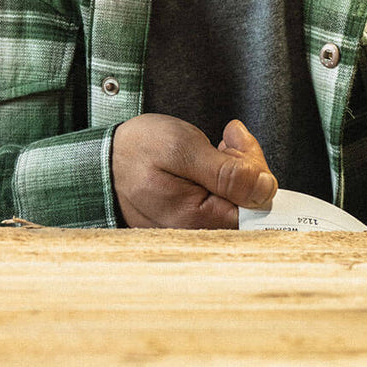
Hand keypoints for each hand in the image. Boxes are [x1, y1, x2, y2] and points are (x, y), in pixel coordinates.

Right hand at [111, 114, 277, 227]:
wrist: (100, 162)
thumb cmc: (136, 152)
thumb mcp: (181, 148)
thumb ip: (226, 172)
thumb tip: (266, 189)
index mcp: (200, 220)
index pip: (257, 204)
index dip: (255, 169)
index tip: (236, 140)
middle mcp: (201, 233)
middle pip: (251, 203)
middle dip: (248, 162)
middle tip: (230, 134)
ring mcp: (197, 228)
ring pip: (240, 199)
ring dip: (238, 165)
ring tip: (221, 140)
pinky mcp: (194, 218)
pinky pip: (224, 200)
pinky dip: (225, 173)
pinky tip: (214, 155)